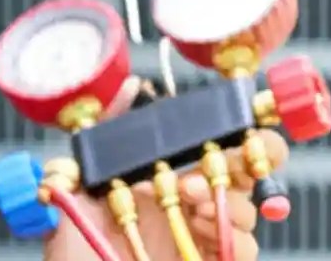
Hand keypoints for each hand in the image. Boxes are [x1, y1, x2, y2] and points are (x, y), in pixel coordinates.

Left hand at [41, 77, 289, 260]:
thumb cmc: (76, 243)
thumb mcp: (81, 182)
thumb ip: (105, 135)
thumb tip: (132, 86)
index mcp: (168, 173)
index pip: (218, 144)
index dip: (241, 131)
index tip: (240, 123)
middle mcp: (191, 201)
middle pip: (247, 171)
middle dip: (254, 157)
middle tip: (232, 160)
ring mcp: (203, 235)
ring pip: (248, 208)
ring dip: (232, 199)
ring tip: (194, 200)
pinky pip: (244, 248)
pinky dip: (236, 237)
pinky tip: (204, 228)